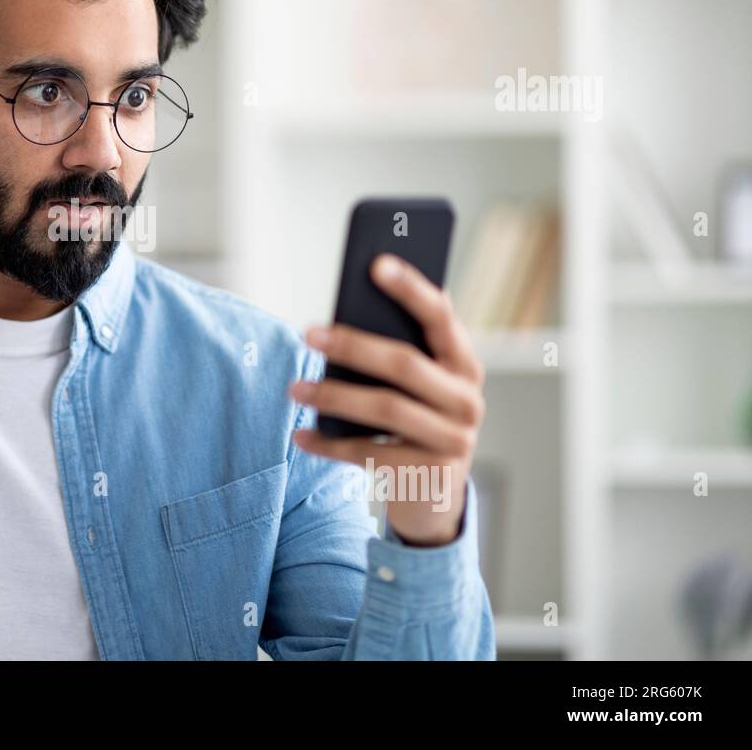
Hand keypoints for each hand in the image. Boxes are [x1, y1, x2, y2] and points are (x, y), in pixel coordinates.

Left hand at [288, 253, 485, 545]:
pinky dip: (328, 443)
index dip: (411, 289)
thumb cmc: (415, 422)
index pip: (441, 318)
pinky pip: (368, 453)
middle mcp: (467, 401)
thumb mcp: (417, 386)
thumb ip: (399, 350)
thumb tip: (354, 301)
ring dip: (333, 395)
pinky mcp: (427, 475)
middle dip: (352, 344)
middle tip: (307, 332)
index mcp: (464, 365)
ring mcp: (452, 440)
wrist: (434, 497)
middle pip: (405, 364)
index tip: (376, 263)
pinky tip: (300, 436)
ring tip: (293, 388)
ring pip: (385, 409)